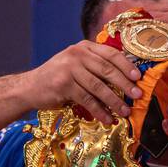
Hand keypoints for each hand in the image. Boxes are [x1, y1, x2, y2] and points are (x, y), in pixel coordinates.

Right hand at [24, 41, 141, 124]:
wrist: (29, 87)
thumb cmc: (59, 77)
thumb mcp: (77, 65)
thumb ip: (96, 66)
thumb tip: (126, 79)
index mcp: (84, 47)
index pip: (111, 54)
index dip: (126, 66)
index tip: (138, 77)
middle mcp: (77, 54)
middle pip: (107, 70)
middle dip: (125, 84)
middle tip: (137, 95)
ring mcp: (69, 69)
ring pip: (98, 87)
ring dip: (114, 101)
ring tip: (125, 112)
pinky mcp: (63, 85)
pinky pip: (87, 100)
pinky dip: (99, 111)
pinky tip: (107, 119)